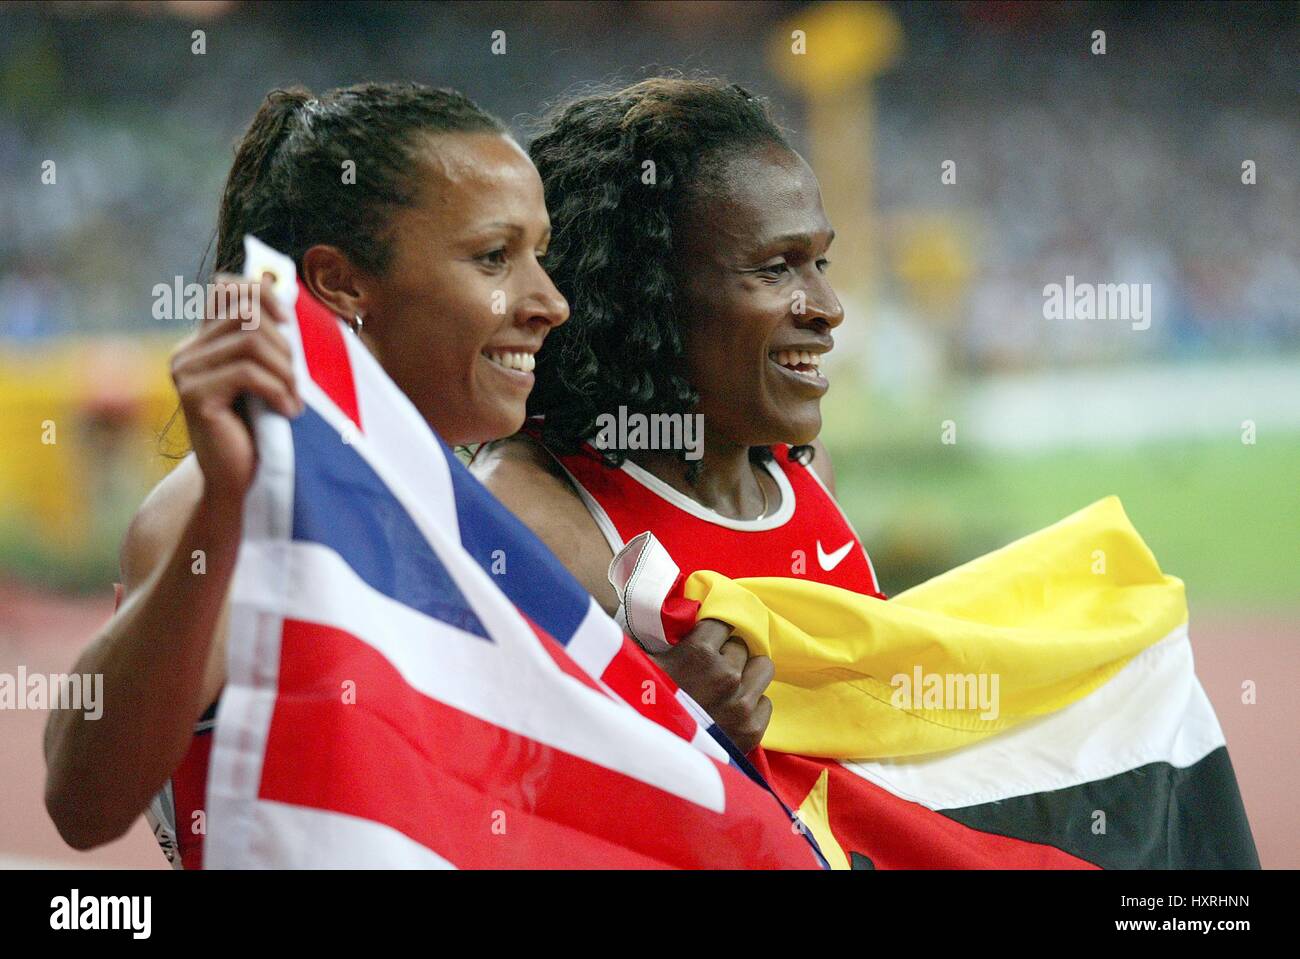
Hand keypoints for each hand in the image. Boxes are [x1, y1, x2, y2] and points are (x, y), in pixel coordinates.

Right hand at [170, 273, 300, 503]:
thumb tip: (288, 292)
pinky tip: (288, 411)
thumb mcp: (267, 377)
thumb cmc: (260, 428)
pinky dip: (278, 390)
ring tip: (294, 399)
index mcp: (203, 341)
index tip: (291, 322)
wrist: (239, 479)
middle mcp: (187, 350)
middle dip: (284, 344)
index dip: (262, 292)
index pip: (225, 287)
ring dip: (286, 371)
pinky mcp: (195, 395)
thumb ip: (268, 341)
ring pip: (251, 342)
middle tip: (298, 381)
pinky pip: (248, 374)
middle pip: (247, 314)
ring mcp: (186, 371)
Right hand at [650, 618, 773, 753]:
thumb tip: (662, 620)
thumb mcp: (637, 663)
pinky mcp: (751, 731)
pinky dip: (751, 705)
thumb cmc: (635, 707)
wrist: (644, 761)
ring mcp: (741, 704)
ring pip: (762, 668)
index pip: (723, 622)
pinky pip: (765, 702)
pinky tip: (729, 712)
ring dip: (745, 674)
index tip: (701, 644)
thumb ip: (654, 638)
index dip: (710, 634)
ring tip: (724, 689)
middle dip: (726, 654)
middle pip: (742, 645)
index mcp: (699, 652)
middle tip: (707, 670)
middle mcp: (726, 675)